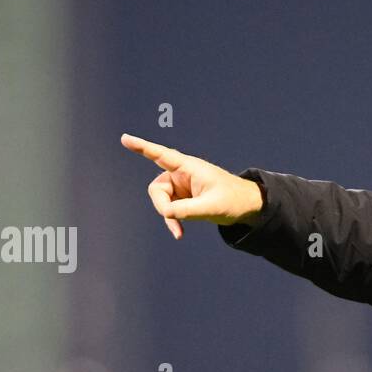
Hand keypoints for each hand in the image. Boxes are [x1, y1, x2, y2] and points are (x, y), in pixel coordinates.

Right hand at [120, 133, 263, 239]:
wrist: (246, 206)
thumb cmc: (233, 200)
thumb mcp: (211, 207)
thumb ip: (187, 210)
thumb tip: (166, 213)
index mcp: (189, 167)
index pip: (161, 155)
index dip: (142, 147)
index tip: (125, 139)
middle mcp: (182, 174)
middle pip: (157, 188)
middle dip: (162, 205)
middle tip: (172, 218)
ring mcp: (181, 186)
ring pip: (162, 200)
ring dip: (168, 216)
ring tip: (179, 232)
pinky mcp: (183, 197)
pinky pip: (170, 208)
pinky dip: (172, 220)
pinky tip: (179, 233)